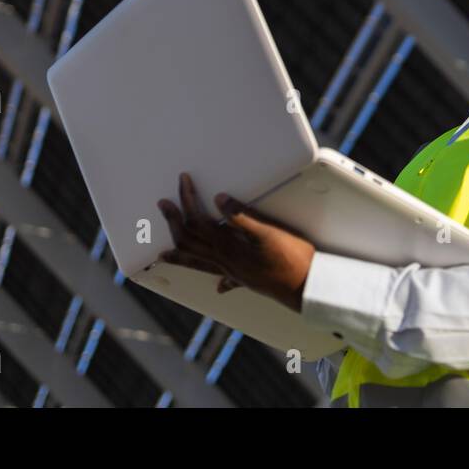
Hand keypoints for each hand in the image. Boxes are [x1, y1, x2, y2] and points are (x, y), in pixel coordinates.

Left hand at [156, 173, 315, 312]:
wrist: (306, 285)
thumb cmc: (291, 257)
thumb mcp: (268, 231)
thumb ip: (242, 216)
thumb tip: (219, 200)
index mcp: (228, 246)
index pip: (198, 220)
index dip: (187, 199)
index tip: (183, 183)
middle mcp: (225, 261)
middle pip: (188, 241)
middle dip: (173, 221)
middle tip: (163, 206)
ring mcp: (231, 272)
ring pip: (197, 262)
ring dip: (178, 254)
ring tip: (163, 253)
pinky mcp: (243, 279)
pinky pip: (219, 278)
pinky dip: (211, 277)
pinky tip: (214, 284)